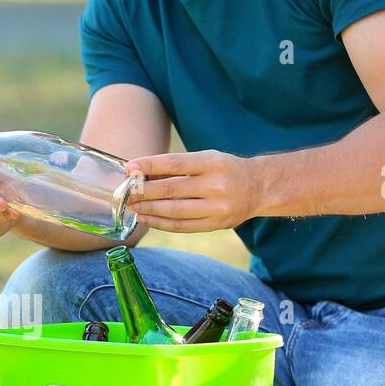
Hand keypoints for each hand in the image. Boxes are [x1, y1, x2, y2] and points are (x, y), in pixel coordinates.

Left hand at [124, 150, 263, 232]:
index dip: (149, 165)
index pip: (175, 164)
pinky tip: (147, 218)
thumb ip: (177, 167)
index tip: (129, 168)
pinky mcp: (215, 224)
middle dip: (143, 192)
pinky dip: (161, 223)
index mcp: (212, 163)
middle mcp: (216, 185)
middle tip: (125, 193)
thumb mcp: (207, 159)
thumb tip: (141, 173)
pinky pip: (182, 226)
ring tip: (132, 207)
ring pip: (174, 211)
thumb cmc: (225, 170)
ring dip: (148, 210)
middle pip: (171, 189)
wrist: (259, 187)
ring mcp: (217, 207)